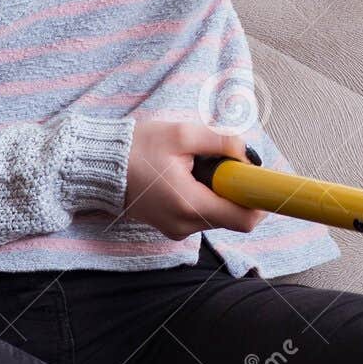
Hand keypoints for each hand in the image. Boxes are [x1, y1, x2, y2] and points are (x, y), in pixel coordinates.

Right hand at [121, 119, 268, 239]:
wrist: (101, 166)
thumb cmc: (137, 148)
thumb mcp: (182, 134)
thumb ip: (221, 141)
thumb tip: (247, 154)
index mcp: (189, 205)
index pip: (244, 219)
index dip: (260, 200)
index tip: (261, 179)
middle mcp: (185, 225)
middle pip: (233, 215)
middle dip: (235, 188)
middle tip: (221, 162)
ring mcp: (177, 229)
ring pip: (218, 214)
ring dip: (218, 191)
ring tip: (195, 166)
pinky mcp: (172, 226)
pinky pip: (201, 213)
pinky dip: (204, 195)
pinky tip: (186, 176)